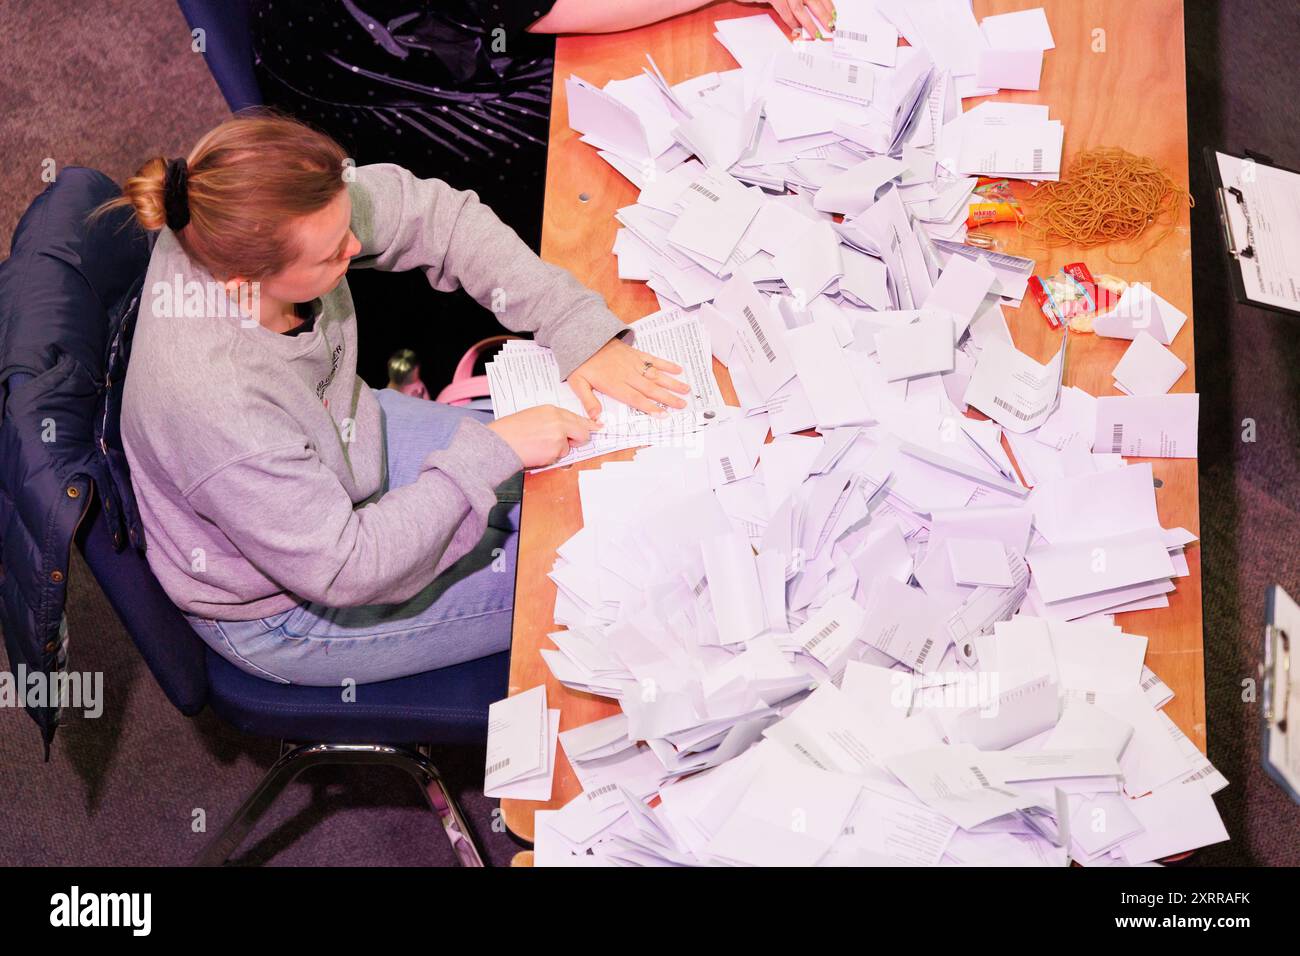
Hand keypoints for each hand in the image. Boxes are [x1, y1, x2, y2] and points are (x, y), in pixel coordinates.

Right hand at [486, 405, 598, 467]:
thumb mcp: (533, 417)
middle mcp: (558, 420)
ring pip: (569, 447)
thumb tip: (565, 430)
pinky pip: (560, 456)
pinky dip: (551, 458)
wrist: (500, 443)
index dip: (587, 424)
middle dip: (580, 439)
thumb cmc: (511, 431)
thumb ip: (552, 421)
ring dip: (559, 450)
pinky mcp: (556, 449)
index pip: (576, 417)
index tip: (597, 427)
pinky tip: (537, 452)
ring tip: (539, 447)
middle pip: (582, 431)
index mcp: (551, 410)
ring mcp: (559, 435)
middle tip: (572, 443)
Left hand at [567, 336, 691, 418]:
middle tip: (683, 405)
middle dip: (668, 398)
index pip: (636, 399)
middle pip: (651, 389)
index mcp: (615, 384)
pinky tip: (678, 369)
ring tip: (686, 390)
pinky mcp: (636, 354)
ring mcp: (634, 363)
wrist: (585, 337)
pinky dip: (666, 364)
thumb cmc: (581, 363)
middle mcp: (628, 375)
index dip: (650, 408)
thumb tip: (596, 419)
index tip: (664, 415)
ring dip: (672, 383)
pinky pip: (654, 360)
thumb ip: (588, 401)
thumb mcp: (578, 384)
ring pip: (656, 375)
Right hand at [741, 0, 835, 38]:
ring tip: (816, 34)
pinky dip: (791, 21)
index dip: (827, 5)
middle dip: (824, 15)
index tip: (834, 16)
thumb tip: (809, 14)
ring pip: (801, 8)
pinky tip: (796, 29)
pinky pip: (785, 11)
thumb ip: (797, 0)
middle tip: (831, 27)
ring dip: (809, 23)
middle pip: (814, 0)